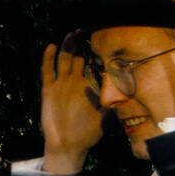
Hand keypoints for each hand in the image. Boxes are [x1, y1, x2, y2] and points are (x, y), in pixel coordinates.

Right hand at [40, 30, 105, 173]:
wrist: (68, 145)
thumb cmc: (88, 133)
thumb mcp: (104, 118)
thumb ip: (112, 103)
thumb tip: (127, 93)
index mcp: (88, 86)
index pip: (92, 64)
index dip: (96, 52)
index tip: (103, 38)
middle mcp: (74, 81)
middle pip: (77, 57)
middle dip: (81, 44)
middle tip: (86, 29)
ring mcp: (61, 84)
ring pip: (63, 60)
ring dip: (67, 47)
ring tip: (72, 34)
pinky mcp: (49, 90)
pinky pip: (47, 71)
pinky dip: (48, 59)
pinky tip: (51, 46)